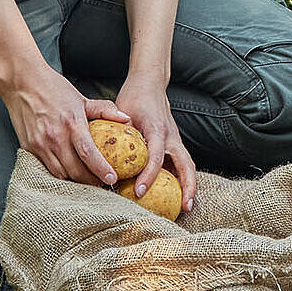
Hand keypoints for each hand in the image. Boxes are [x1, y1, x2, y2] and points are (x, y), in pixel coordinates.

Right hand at [0, 63, 130, 185]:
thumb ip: (104, 110)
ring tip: (85, 178)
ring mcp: (40, 144)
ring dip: (74, 180)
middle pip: (75, 171)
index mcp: (71, 123)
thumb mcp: (81, 98)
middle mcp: (55, 137)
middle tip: (101, 182)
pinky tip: (67, 171)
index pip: (89, 154)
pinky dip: (58, 173)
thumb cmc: (53, 88)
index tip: (112, 178)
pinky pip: (46, 169)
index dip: (101, 170)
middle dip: (90, 181)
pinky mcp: (29, 148)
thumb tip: (126, 119)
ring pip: (60, 175)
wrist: (22, 82)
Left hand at [114, 71, 196, 212]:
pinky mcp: (175, 141)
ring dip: (190, 185)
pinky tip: (176, 194)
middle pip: (186, 164)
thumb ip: (116, 132)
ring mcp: (176, 138)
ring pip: (188, 164)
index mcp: (156, 128)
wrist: (150, 82)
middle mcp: (171, 135)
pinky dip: (183, 178)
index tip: (138, 191)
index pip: (156, 156)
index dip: (148, 175)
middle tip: (183, 208)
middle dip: (187, 186)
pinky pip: (182, 162)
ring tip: (185, 207)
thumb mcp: (121, 111)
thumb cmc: (133, 97)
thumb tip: (102, 157)